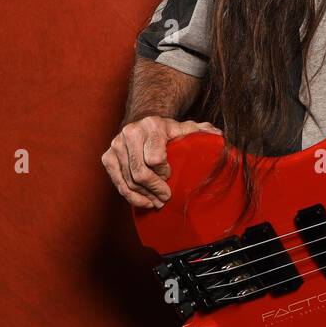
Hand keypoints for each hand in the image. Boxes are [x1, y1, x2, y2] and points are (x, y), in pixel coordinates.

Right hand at [102, 116, 222, 207]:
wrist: (142, 123)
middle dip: (155, 189)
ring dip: (144, 196)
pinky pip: (118, 183)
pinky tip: (144, 202)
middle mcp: (131, 133)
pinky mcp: (108, 157)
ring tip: (157, 203)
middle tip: (166, 197)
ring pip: (129, 180)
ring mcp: (116, 145)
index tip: (171, 176)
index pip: (156, 158)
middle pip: (141, 173)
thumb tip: (218, 136)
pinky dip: (131, 196)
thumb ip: (202, 132)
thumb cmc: (167, 131)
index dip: (164, 173)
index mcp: (152, 125)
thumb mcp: (185, 128)